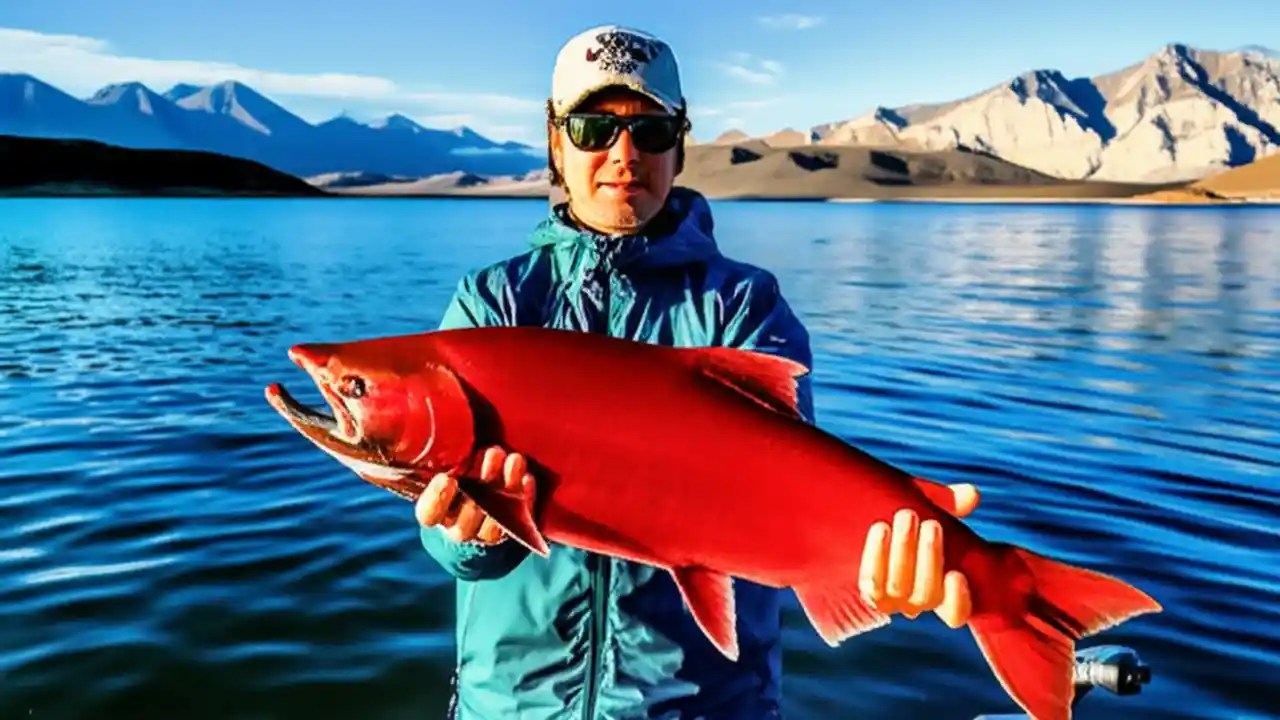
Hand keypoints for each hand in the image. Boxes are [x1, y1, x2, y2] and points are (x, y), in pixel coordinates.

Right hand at [415, 446, 534, 543]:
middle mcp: (457, 524)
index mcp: (434, 511)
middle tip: (491, 453)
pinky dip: (525, 498)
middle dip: (481, 488)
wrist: (479, 499)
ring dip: (506, 490)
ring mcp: (485, 529)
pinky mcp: (511, 527)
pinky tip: (528, 477)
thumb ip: (428, 444)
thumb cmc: (452, 468)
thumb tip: (411, 394)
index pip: (429, 515)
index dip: (436, 501)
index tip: (447, 478)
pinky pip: (521, 520)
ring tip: (513, 459)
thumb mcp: (439, 456)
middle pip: (466, 521)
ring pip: (496, 522)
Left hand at [858, 482, 979, 627]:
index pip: (956, 613)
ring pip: (899, 588)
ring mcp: (890, 600)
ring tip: (906, 516)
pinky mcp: (867, 590)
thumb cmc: (903, 515)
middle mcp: (916, 602)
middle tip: (930, 522)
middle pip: (927, 595)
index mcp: (942, 590)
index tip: (957, 574)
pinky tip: (881, 528)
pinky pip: (871, 582)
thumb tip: (972, 494)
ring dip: (904, 551)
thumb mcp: (926, 504)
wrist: (861, 511)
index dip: (958, 601)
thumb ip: (949, 502)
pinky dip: (877, 556)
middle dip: (930, 558)